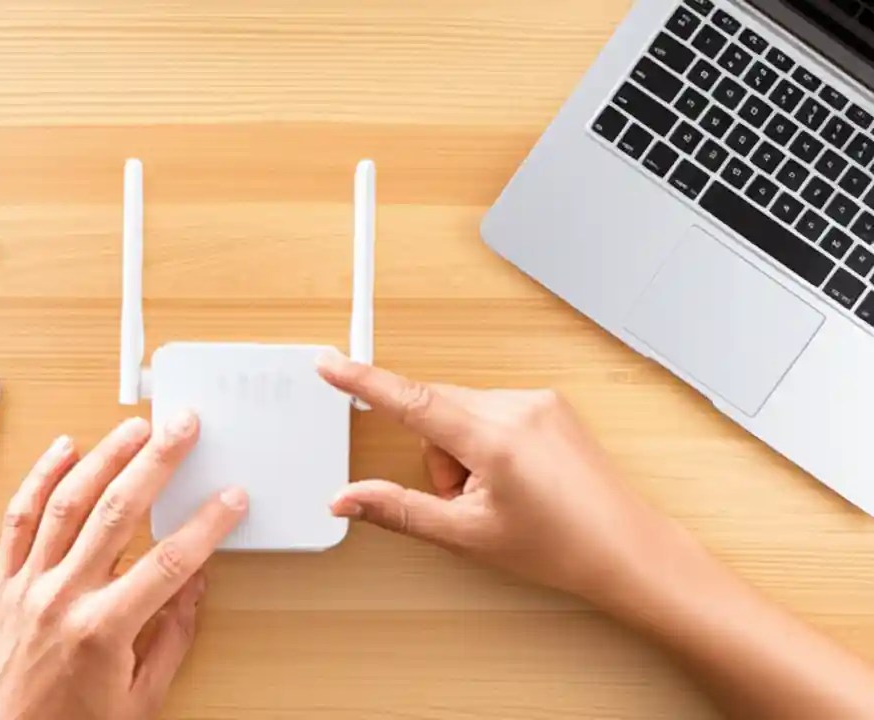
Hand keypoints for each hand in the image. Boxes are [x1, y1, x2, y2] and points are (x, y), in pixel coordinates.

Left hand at [0, 414, 248, 719]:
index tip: (232, 498)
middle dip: (156, 464)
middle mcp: (63, 598)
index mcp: (103, 631)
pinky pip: (19, 518)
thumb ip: (172, 636)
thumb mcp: (140, 698)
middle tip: (182, 428)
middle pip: (117, 514)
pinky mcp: (2, 581)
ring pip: (67, 504)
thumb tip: (195, 582)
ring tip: (133, 428)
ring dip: (103, 458)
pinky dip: (40, 478)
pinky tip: (64, 448)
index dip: (206, 526)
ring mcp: (29, 585)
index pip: (168, 563)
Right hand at [316, 353, 675, 602]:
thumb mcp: (467, 536)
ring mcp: (538, 402)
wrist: (626, 550)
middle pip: (435, 410)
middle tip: (465, 498)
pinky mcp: (549, 404)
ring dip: (462, 450)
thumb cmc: (560, 548)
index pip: (411, 401)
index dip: (362, 381)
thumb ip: (398, 510)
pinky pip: (490, 410)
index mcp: (495, 440)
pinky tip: (514, 476)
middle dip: (436, 455)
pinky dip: (486, 441)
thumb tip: (347, 500)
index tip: (330, 363)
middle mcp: (517, 408)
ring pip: (461, 412)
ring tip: (497, 492)